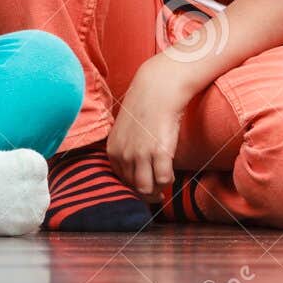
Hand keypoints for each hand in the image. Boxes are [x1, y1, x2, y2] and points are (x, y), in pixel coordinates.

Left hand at [106, 54, 191, 199]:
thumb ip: (126, 149)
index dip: (134, 186)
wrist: (157, 90)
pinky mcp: (159, 152)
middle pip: (134, 187)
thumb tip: (135, 169)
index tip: (144, 186)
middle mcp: (124, 155)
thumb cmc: (144, 109)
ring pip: (147, 188)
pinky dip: (168, 181)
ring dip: (157, 190)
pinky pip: (163, 179)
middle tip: (157, 192)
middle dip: (146, 192)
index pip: (121, 181)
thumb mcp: (125, 131)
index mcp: (113, 151)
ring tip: (163, 183)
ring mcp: (140, 155)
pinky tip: (170, 173)